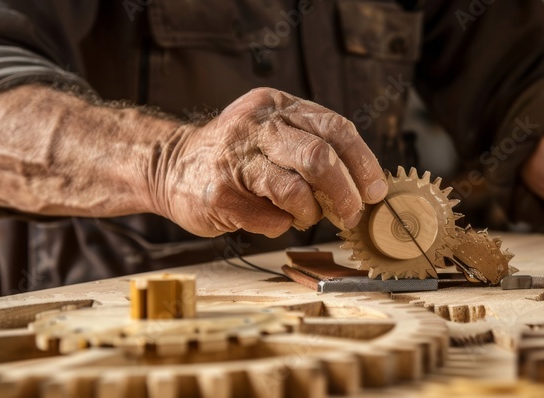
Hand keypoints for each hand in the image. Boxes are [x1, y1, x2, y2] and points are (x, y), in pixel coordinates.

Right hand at [149, 88, 387, 236]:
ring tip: (307, 217)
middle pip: (318, 157)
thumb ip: (313, 145)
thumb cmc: (235, 155)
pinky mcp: (220, 195)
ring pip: (295, 190)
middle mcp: (256, 126)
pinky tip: (271, 217)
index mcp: (277, 106)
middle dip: (344, 192)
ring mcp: (234, 160)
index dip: (362, 162)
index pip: (335, 128)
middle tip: (352, 214)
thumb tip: (364, 184)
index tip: (376, 190)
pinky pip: (270, 218)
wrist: (168, 165)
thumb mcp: (273, 132)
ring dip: (311, 213)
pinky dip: (281, 225)